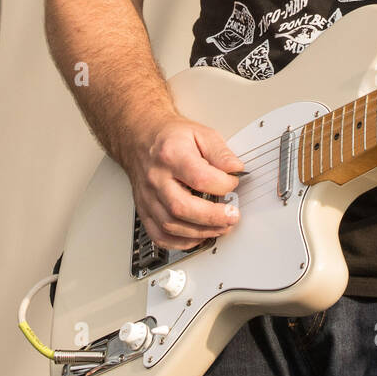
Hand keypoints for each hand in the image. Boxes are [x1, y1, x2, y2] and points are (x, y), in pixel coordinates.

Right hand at [120, 115, 244, 251]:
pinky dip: (179, 242)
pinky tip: (197, 236)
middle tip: (232, 216)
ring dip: (200, 232)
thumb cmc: (170, 136)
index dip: (223, 185)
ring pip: (171, 225)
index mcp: (171, 155)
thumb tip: (236, 169)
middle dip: (212, 217)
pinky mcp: (144, 209)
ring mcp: (148, 196)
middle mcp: (156, 178)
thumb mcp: (200, 133)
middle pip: (182, 207)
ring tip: (221, 227)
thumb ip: (220, 152)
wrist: (140, 137)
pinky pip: (158, 235)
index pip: (200, 177)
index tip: (234, 183)